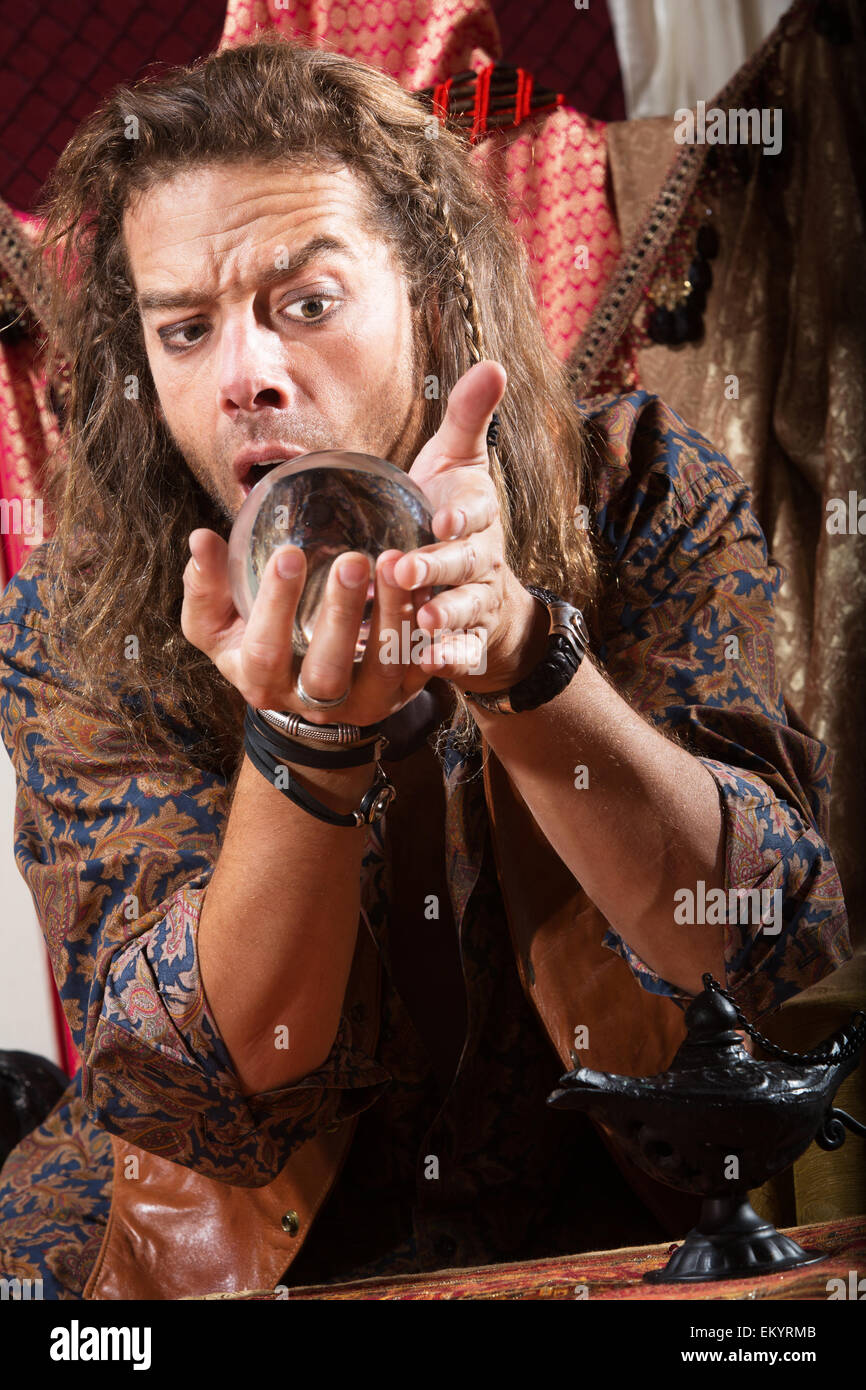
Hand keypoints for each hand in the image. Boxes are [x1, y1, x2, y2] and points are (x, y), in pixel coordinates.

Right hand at [181, 535, 434, 727]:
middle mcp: (311, 704)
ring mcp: (360, 704)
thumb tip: (200, 539)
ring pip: (382, 668)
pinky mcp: (400, 694)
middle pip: (327, 671)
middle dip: (341, 615)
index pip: (266, 651)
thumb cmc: (252, 645)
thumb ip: (206, 585)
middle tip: (353, 559)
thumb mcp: (217, 624)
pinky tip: (428, 586)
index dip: (276, 605)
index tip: (288, 553)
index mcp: (261, 683)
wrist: (302, 698)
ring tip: (395, 563)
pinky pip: (419, 666)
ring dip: (393, 616)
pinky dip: (427, 629)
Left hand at [394, 360, 547, 693]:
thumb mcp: (459, 464)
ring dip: (445, 615)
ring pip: (465, 609)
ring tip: (421, 620)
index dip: (460, 517)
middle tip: (403, 570)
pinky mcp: (469, 640)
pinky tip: (432, 663)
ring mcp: (477, 602)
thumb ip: (468, 418)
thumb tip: (492, 364)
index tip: (440, 519)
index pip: (475, 513)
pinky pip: (466, 652)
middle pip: (467, 565)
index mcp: (477, 516)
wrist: (484, 588)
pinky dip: (453, 659)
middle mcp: (482, 560)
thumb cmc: (455, 516)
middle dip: (438, 568)